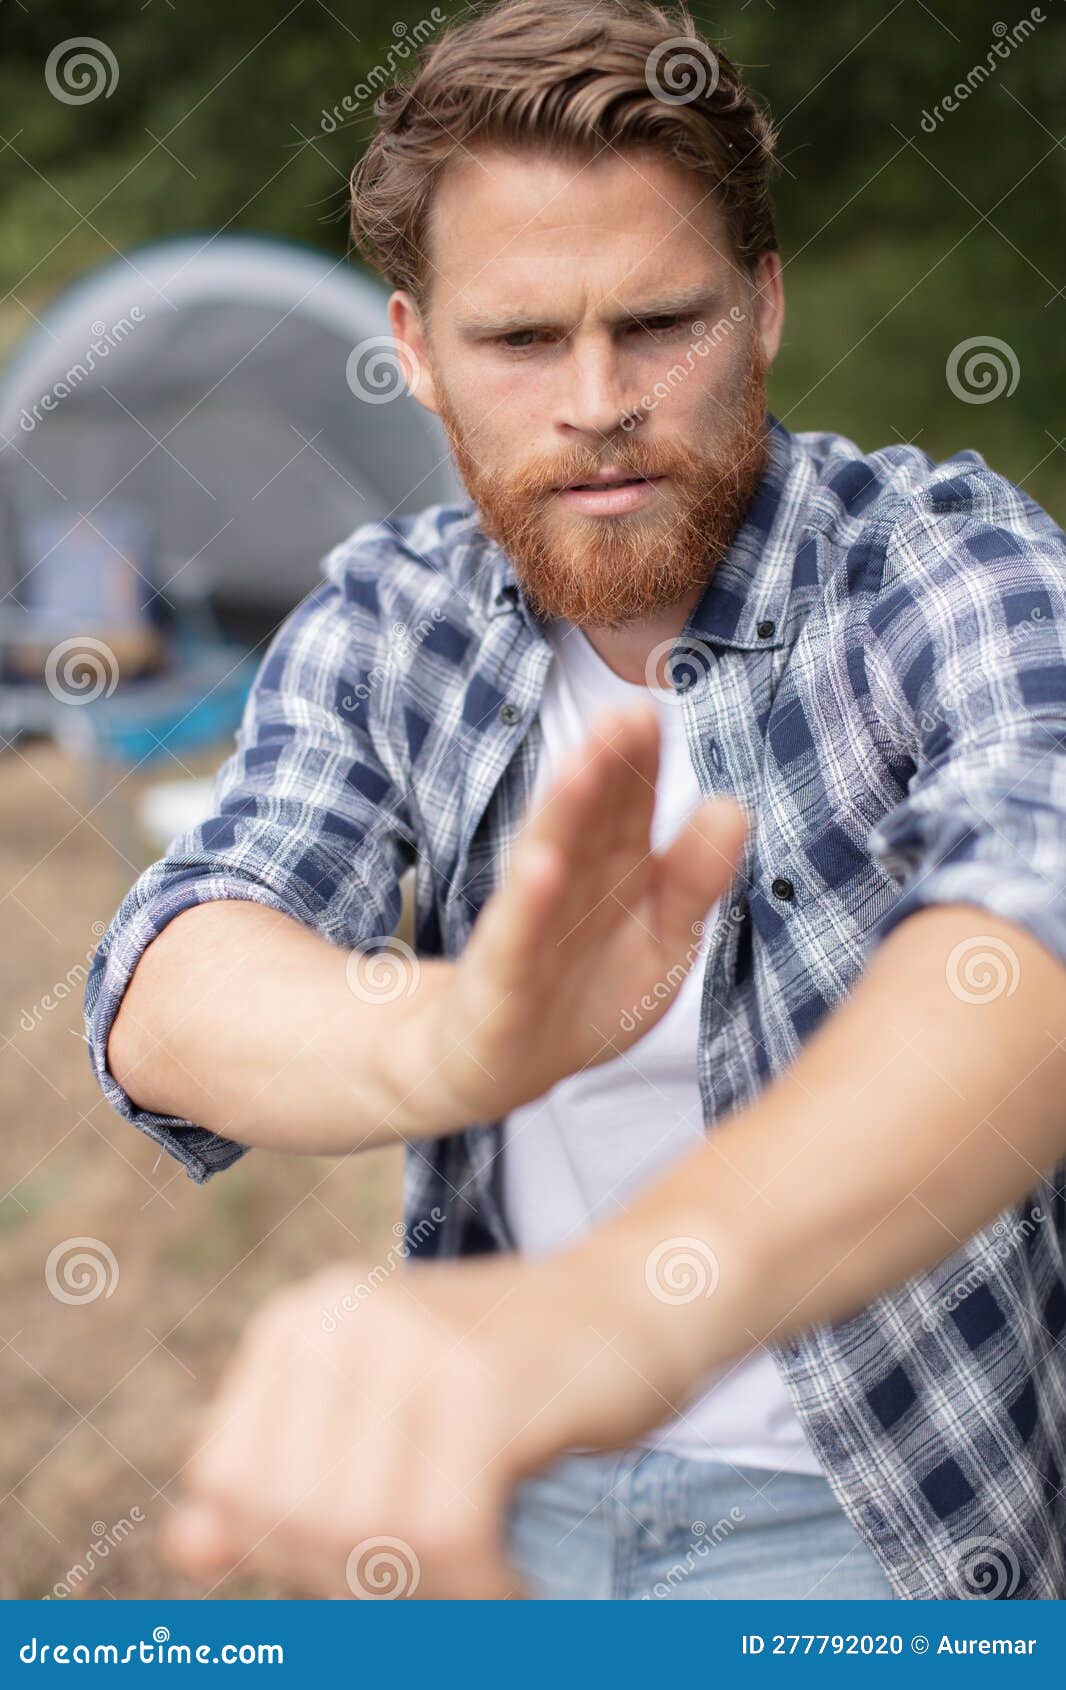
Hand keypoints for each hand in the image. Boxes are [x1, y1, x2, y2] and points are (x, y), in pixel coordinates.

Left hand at [161, 1250, 675, 1599]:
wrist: (633, 1304)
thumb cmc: (504, 1376)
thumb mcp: (382, 1421)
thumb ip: (282, 1482)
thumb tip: (184, 1550)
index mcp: (299, 1320)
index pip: (229, 1481)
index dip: (290, 1545)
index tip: (374, 1554)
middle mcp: (339, 1314)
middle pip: (294, 1518)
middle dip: (363, 1579)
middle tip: (441, 1573)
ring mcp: (409, 1342)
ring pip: (363, 1538)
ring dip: (427, 1593)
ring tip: (478, 1571)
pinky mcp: (480, 1384)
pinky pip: (441, 1540)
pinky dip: (479, 1589)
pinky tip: (511, 1581)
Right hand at [423, 704, 745, 1123]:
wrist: (503, 1061)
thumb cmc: (587, 989)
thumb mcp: (660, 938)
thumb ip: (694, 878)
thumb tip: (732, 808)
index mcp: (610, 867)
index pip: (628, 803)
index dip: (641, 762)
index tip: (651, 712)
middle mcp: (567, 884)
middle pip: (588, 820)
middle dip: (605, 770)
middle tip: (622, 715)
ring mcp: (530, 927)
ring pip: (549, 861)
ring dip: (562, 815)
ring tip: (578, 768)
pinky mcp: (502, 979)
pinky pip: (517, 939)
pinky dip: (527, 906)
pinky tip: (539, 869)